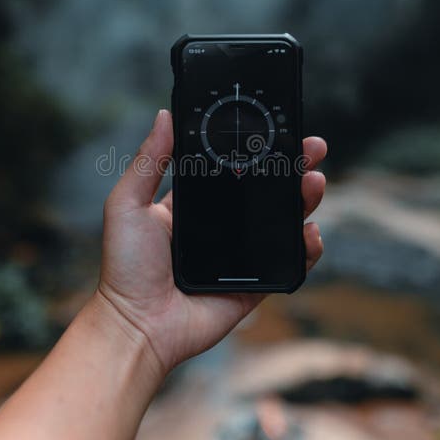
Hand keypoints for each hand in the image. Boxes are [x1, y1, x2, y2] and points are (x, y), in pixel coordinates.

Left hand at [95, 109, 326, 378]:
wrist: (137, 324)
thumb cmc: (125, 266)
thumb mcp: (128, 203)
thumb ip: (149, 161)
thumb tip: (164, 115)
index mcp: (195, 206)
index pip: (234, 169)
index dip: (258, 149)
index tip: (280, 128)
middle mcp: (222, 228)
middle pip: (266, 191)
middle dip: (293, 168)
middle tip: (313, 149)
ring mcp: (241, 256)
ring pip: (283, 223)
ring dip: (304, 200)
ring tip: (314, 183)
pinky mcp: (255, 284)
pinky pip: (288, 263)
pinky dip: (306, 248)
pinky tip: (310, 232)